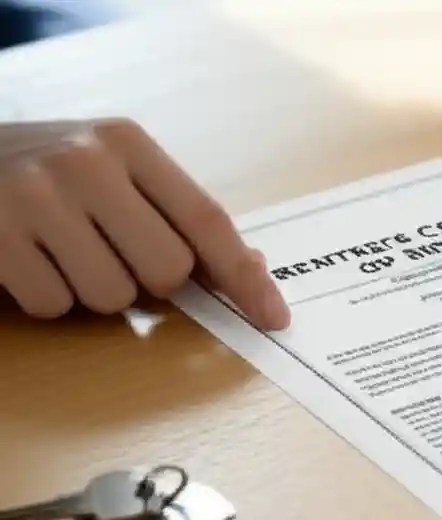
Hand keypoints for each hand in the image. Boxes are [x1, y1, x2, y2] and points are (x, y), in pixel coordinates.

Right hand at [0, 119, 289, 328]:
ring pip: (112, 296)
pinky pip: (54, 305)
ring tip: (65, 252)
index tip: (274, 316)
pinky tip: (30, 259)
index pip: (206, 220)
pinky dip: (48, 297)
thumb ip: (182, 218)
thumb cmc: (51, 174)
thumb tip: (253, 269)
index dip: (245, 276)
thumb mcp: (117, 173)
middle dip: (152, 282)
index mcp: (128, 144)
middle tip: (116, 254)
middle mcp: (85, 162)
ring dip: (96, 292)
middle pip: (167, 269)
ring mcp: (35, 197)